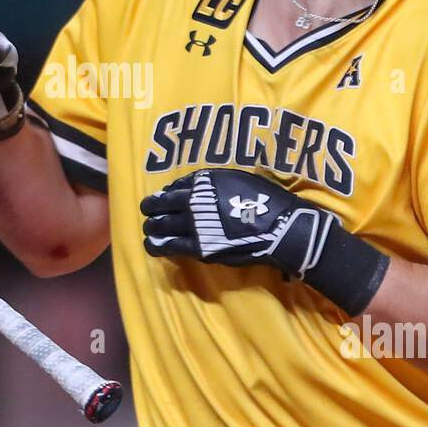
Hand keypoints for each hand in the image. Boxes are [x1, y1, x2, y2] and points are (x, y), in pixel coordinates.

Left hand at [141, 169, 389, 315]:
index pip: (180, 184)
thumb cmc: (269, 202)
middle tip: (146, 209)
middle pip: (166, 202)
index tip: (165, 195)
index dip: (169, 191)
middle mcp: (198, 198)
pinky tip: (151, 244)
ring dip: (152, 224)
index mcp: (209, 180)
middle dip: (153, 206)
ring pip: (163, 223)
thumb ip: (222, 183)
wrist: (282, 228)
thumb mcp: (244, 180)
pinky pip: (171, 244)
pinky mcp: (200, 246)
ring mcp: (196, 223)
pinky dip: (157, 244)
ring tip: (147, 227)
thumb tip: (206, 187)